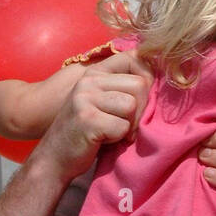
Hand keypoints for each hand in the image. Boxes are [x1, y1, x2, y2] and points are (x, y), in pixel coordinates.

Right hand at [30, 51, 153, 184]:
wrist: (54, 158)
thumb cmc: (86, 133)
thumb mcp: (102, 103)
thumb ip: (123, 88)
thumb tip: (161, 80)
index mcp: (95, 72)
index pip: (135, 58)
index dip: (149, 79)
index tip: (145, 100)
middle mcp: (89, 80)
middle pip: (140, 85)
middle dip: (141, 110)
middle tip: (126, 126)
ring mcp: (85, 98)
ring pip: (132, 105)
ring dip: (128, 125)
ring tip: (112, 132)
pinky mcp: (87, 119)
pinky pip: (122, 127)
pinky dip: (118, 138)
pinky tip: (102, 140)